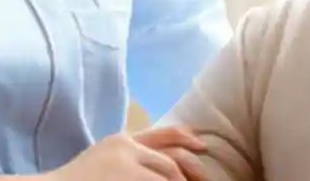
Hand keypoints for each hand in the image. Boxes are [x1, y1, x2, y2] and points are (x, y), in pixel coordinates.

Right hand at [46, 130, 202, 180]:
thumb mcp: (103, 162)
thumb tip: (158, 168)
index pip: (161, 134)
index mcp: (120, 142)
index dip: (185, 137)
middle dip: (193, 171)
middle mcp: (126, 147)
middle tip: (206, 180)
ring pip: (168, 175)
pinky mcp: (128, 178)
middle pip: (172, 158)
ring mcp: (126, 165)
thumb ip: (128, 160)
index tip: (202, 144)